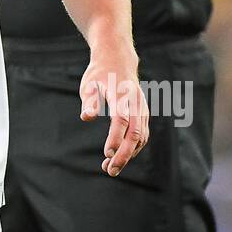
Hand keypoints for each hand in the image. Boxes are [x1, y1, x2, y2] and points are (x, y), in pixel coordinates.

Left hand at [78, 44, 149, 176]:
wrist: (118, 60)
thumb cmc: (99, 74)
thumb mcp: (89, 83)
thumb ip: (89, 101)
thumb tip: (87, 117)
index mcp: (121, 95)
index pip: (121, 120)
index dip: (116, 138)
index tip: (107, 154)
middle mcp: (135, 103)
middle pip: (135, 133)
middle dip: (124, 154)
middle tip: (110, 170)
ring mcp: (142, 109)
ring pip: (141, 137)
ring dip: (128, 154)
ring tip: (110, 168)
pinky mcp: (144, 114)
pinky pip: (143, 134)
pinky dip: (134, 148)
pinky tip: (121, 157)